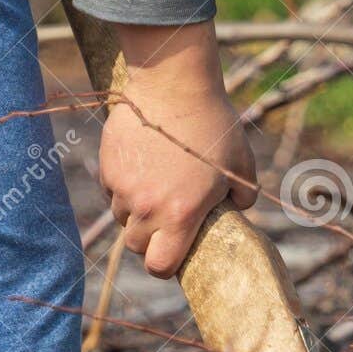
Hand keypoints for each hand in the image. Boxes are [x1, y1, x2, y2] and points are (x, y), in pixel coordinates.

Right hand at [101, 22, 257, 277]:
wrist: (172, 84)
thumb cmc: (213, 123)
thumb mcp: (242, 162)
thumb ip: (244, 195)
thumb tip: (239, 208)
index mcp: (181, 214)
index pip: (160, 266)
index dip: (165, 267)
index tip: (172, 256)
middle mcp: (147, 207)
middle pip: (137, 246)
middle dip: (151, 239)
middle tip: (167, 219)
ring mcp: (124, 188)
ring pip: (123, 217)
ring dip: (136, 211)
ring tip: (157, 185)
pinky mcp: (108, 167)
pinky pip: (111, 191)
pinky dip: (123, 186)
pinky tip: (142, 165)